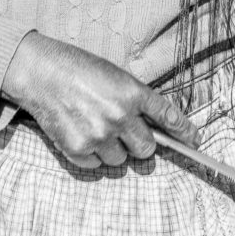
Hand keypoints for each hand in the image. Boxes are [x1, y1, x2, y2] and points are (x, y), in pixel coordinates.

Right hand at [2, 32, 200, 167]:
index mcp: (132, 92)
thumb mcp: (114, 75)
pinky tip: (81, 132)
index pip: (167, 116)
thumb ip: (135, 99)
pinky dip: (93, 155)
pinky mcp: (78, 149)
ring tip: (95, 126)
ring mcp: (99, 135)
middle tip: (126, 131)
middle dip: (140, 143)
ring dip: (114, 148)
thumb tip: (154, 126)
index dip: (183, 131)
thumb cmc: (78, 69)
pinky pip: (97, 166)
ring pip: (121, 160)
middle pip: (147, 150)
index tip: (194, 140)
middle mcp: (119, 115)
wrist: (41, 73)